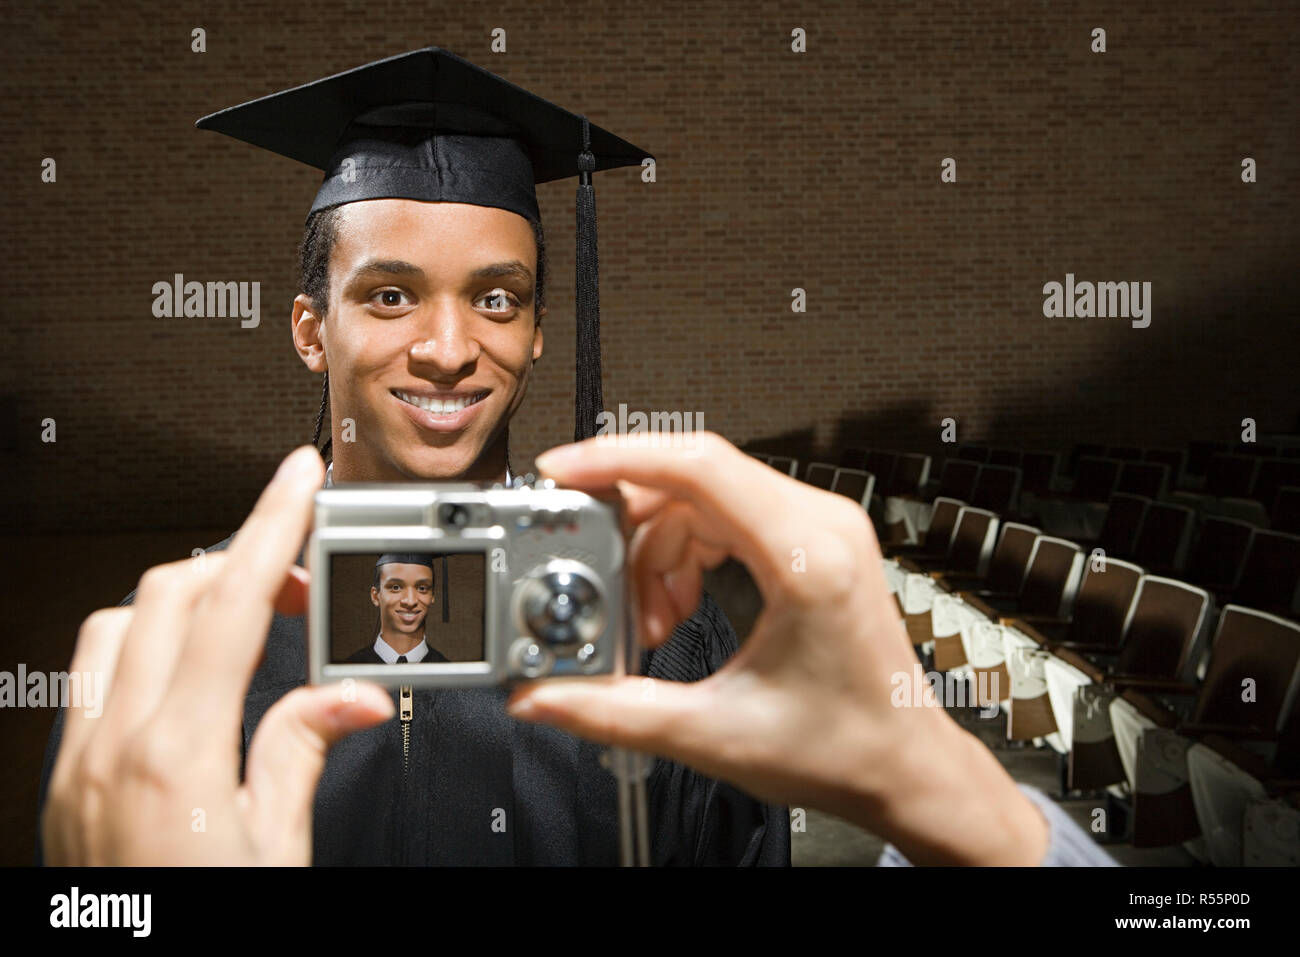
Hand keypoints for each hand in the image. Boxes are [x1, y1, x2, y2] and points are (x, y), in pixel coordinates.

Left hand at [41, 446, 393, 864]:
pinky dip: (143, 644)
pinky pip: (92, 675)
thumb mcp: (277, 853)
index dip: (271, 529)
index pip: (231, 606)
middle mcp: (110, 747)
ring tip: (248, 613)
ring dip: (184, 597)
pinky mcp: (64, 785)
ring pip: (115, 625)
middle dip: (239, 558)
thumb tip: (348, 697)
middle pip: (168, 595)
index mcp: (174, 755)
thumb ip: (301, 754)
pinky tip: (186, 670)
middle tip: (302, 568)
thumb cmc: (203, 928)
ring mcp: (76, 764)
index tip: (297, 481)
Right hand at [507, 432, 1048, 864]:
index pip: (699, 467)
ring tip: (651, 621)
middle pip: (691, 481)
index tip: (564, 473)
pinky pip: (723, 517)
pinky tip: (675, 608)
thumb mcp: (713, 733)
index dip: (619, 460)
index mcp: (808, 558)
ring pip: (701, 499)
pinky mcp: (811, 540)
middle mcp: (821, 525)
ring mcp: (819, 526)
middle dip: (630, 531)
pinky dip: (684, 554)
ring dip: (657, 551)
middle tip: (602, 591)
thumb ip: (614, 713)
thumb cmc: (845, 747)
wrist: (903, 767)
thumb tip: (542, 693)